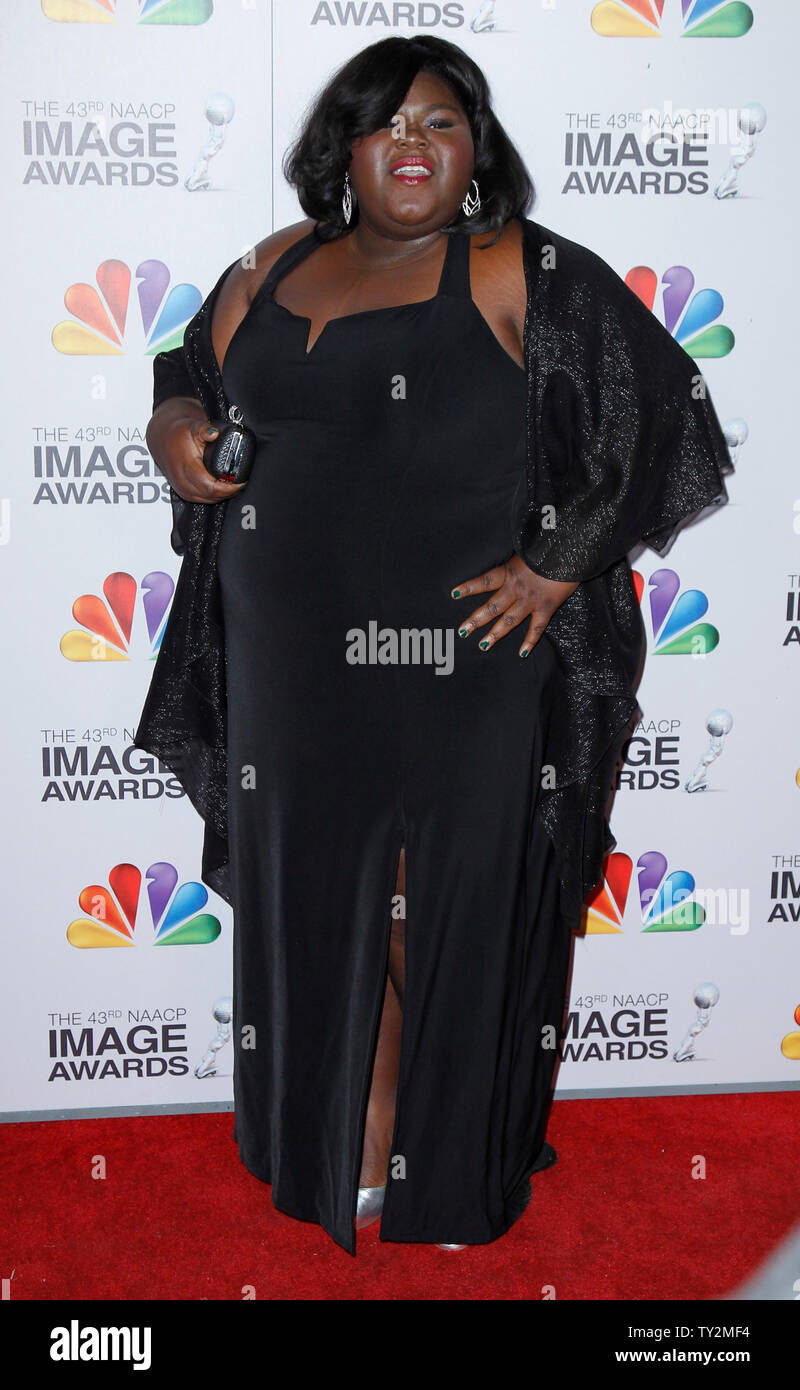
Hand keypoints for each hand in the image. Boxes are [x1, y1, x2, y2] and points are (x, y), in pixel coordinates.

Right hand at [148, 403, 246, 503]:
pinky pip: (203, 499)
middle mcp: (183, 481)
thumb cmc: (179, 434)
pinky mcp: (183, 493)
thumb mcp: (193, 427)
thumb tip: (214, 433)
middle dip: (229, 492)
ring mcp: (183, 489)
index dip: (229, 488)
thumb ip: (205, 429)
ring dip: (223, 495)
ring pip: (208, 500)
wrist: (164, 440)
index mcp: (187, 467)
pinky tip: (223, 489)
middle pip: (211, 496)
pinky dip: (215, 496)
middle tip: (242, 483)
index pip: (211, 487)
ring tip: (235, 486)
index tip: (242, 482)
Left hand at [450, 555, 579, 656]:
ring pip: (509, 620)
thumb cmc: (548, 548)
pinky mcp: (547, 607)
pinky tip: (522, 653)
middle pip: (492, 607)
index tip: (453, 594)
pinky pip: (536, 628)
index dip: (468, 587)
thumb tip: (509, 564)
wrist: (570, 550)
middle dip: (476, 620)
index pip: (484, 581)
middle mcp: (516, 588)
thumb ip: (516, 562)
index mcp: (510, 572)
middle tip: (462, 631)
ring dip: (495, 634)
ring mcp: (531, 600)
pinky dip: (530, 641)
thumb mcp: (527, 551)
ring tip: (482, 646)